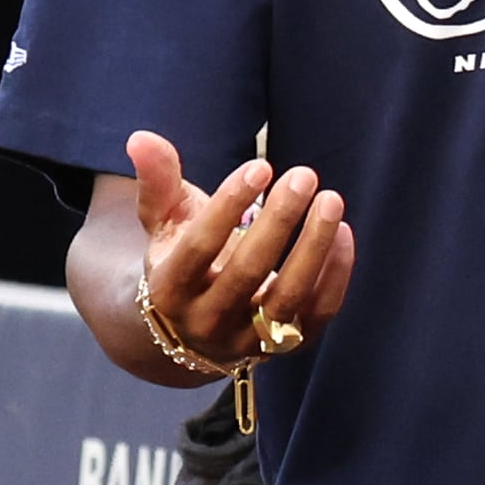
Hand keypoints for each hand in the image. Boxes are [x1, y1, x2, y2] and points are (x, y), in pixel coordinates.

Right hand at [129, 129, 353, 364]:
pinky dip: (335, 274)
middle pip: (247, 271)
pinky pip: (317, 313)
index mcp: (170, 289)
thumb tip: (141, 138)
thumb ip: (157, 180)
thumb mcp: (164, 220)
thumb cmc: (181, 255)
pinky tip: (343, 232)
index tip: (260, 167)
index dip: (229, 205)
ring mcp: (248, 340)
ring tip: (331, 200)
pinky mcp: (286, 347)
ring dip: (314, 246)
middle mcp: (206, 321)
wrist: (193, 326)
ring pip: (287, 297)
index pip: (200, 246)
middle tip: (303, 175)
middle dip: (279, 220)